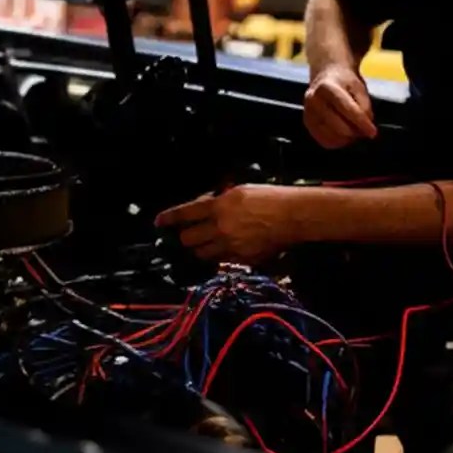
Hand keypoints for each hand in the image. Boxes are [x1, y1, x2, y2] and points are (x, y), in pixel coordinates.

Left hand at [154, 185, 299, 264]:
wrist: (293, 216)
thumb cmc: (269, 197)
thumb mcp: (239, 191)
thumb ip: (219, 201)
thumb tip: (205, 207)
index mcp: (219, 207)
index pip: (185, 214)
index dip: (169, 218)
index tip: (159, 222)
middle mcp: (221, 229)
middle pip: (188, 240)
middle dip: (186, 237)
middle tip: (189, 233)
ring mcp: (231, 247)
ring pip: (203, 254)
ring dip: (201, 248)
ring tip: (207, 242)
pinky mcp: (243, 260)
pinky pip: (223, 261)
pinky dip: (221, 255)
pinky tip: (229, 247)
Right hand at [303, 63, 376, 147]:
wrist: (327, 75)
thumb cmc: (345, 82)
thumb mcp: (359, 88)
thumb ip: (365, 108)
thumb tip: (366, 129)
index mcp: (327, 87)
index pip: (348, 110)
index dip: (362, 123)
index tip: (373, 132)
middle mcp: (313, 101)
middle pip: (339, 127)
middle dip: (355, 132)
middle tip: (363, 129)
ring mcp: (308, 113)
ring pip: (332, 137)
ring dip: (347, 138)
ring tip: (353, 129)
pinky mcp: (307, 123)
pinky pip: (325, 141)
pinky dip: (338, 142)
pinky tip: (344, 135)